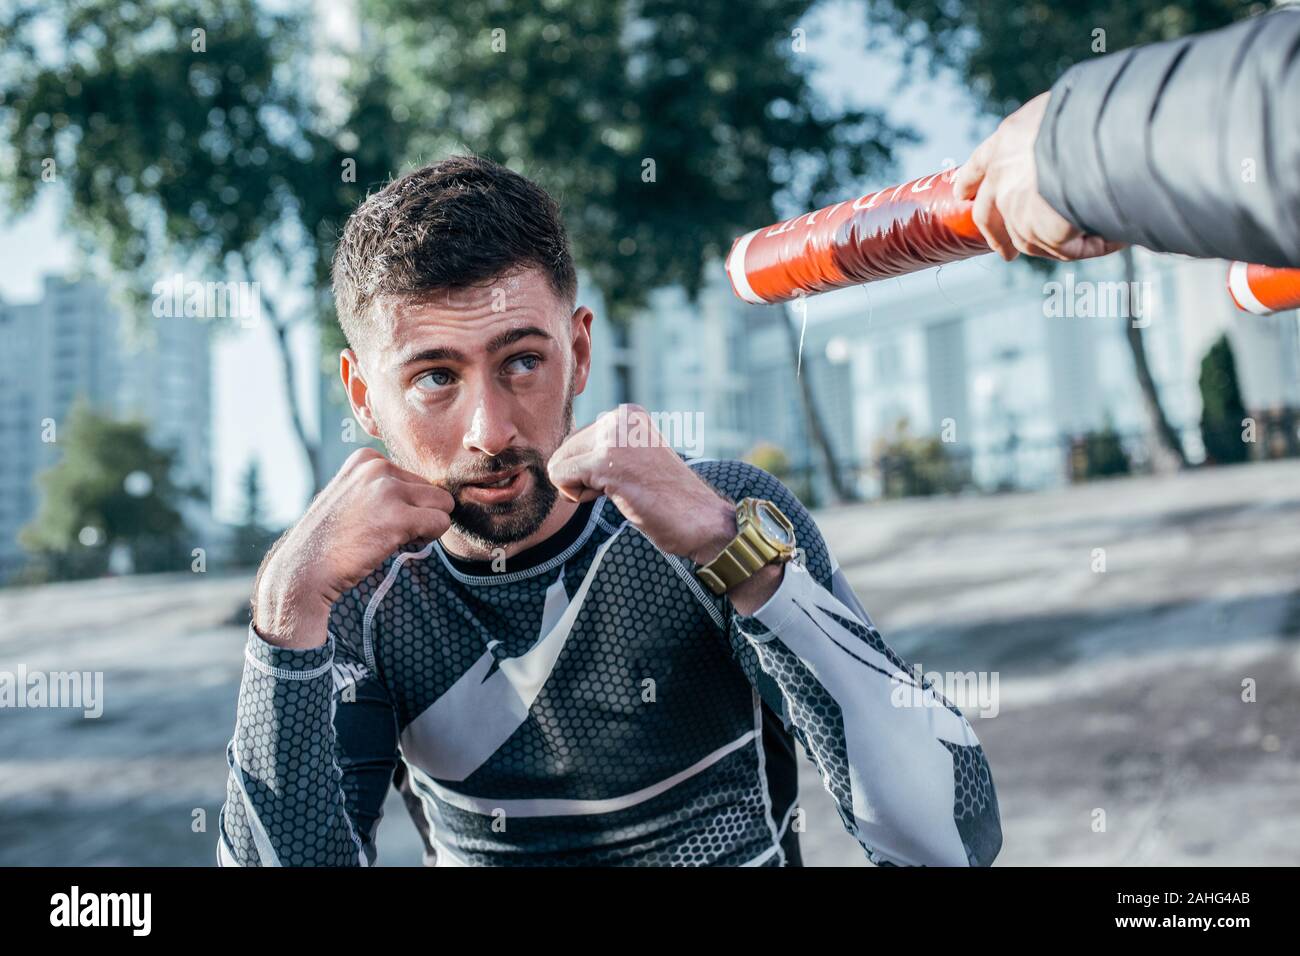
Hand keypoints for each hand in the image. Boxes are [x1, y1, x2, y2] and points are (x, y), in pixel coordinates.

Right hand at [252, 447, 453, 647]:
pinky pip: (441, 522)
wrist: (305, 569)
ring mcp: (387, 489)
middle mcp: (378, 467)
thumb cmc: (331, 539)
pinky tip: (399, 546)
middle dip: (418, 514)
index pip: (416, 477)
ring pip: (443, 504)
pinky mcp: (398, 516)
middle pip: (432, 490)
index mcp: (367, 458)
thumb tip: (430, 491)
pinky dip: (429, 538)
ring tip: (394, 538)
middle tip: (388, 532)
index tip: (380, 518)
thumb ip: (383, 485)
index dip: (406, 503)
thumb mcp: (353, 495)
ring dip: (426, 526)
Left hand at [546, 405, 735, 563]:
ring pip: (558, 462)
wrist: (700, 519)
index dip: (591, 468)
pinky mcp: (606, 462)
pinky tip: (613, 496)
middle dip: (583, 477)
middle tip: (623, 488)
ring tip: (621, 491)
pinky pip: (560, 476)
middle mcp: (619, 417)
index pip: (577, 439)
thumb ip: (601, 451)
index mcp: (627, 414)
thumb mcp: (633, 459)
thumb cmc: (666, 498)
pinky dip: (576, 494)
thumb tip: (554, 464)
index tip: (627, 477)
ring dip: (581, 488)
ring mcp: (613, 438)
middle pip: (564, 450)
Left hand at [954, 92, 1122, 261]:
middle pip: (986, 216)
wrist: (1096, 131)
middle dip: (995, 237)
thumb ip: (1056, 132)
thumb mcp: (1064, 108)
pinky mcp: (1037, 229)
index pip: (979, 164)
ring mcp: (1015, 207)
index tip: (963, 193)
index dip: (970, 181)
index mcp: (1006, 140)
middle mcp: (1001, 177)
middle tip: (1006, 253)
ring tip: (1087, 241)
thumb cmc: (1091, 111)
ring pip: (1027, 238)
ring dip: (1053, 244)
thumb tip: (1077, 144)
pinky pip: (1062, 248)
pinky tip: (1109, 241)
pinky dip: (1085, 247)